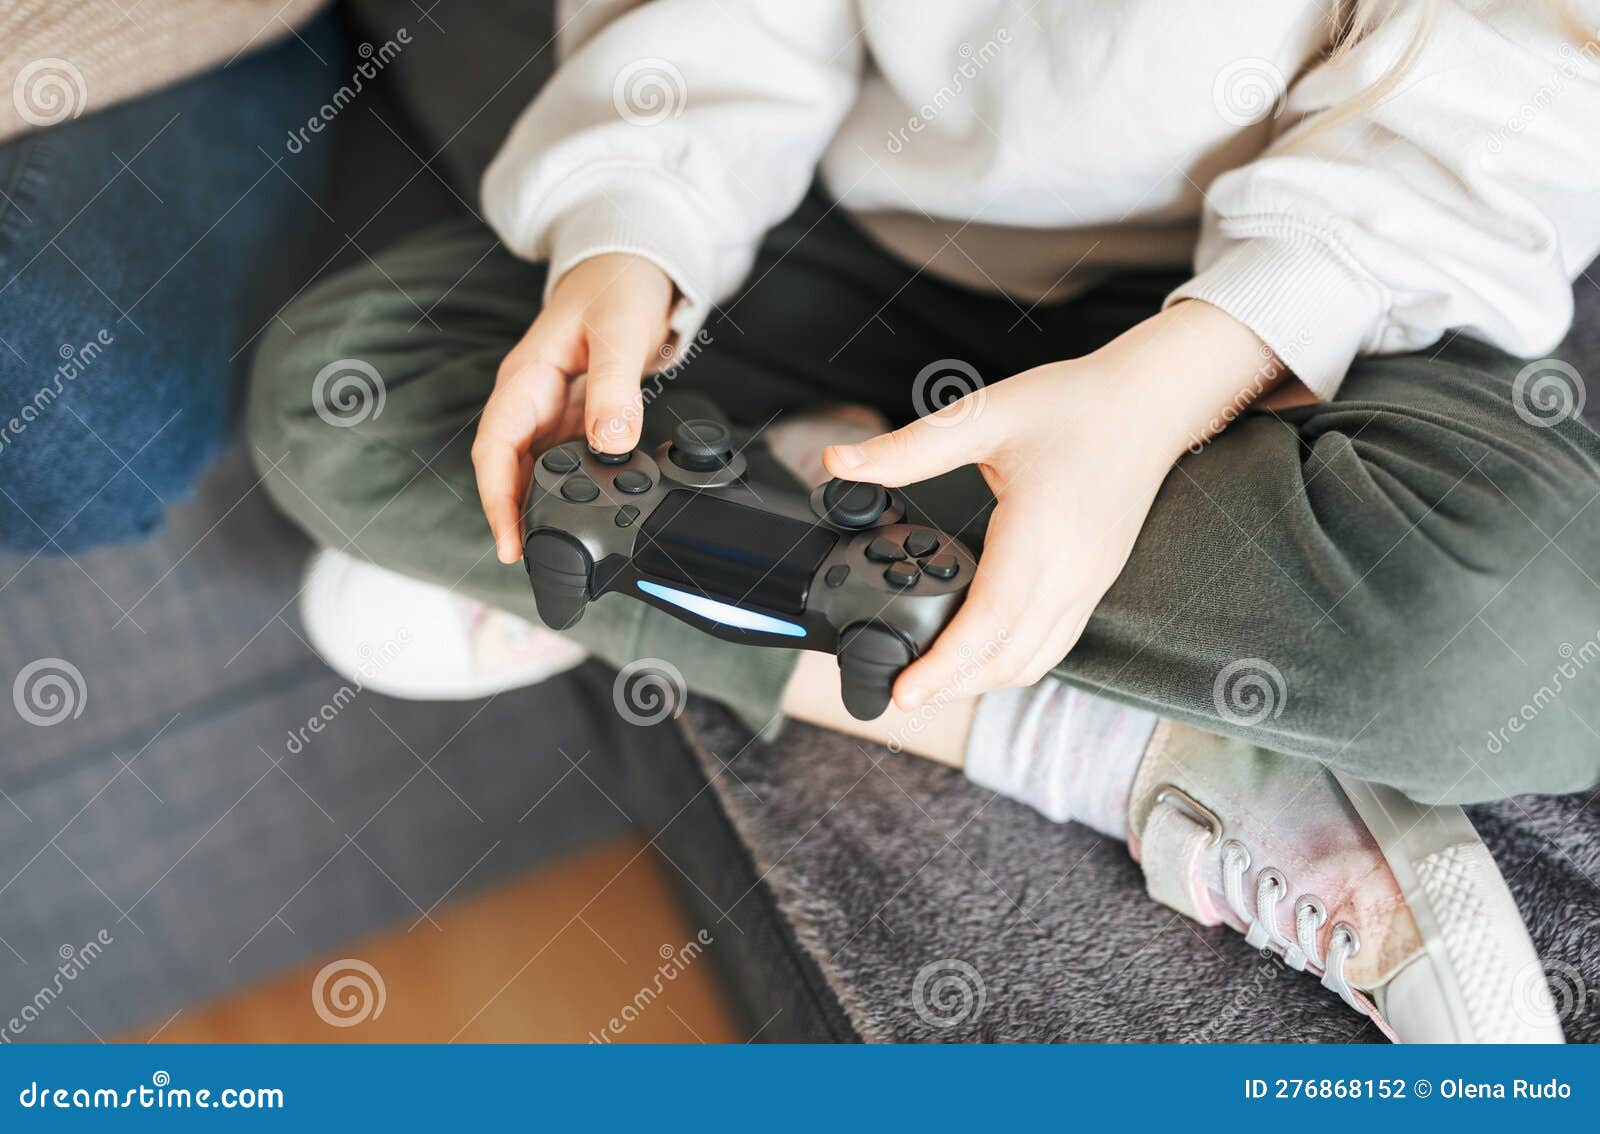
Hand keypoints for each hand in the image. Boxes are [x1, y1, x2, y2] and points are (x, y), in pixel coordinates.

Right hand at [472, 253, 673, 562]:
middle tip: (539, 562)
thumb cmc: (617, 287)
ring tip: (562, 548)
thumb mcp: (619, 333)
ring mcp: (552, 409)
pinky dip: (575, 485)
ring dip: (544, 506)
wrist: (633, 264)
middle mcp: (530, 398)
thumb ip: (613, 389)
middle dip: (517, 517)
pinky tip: (592, 508)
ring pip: (537, 469)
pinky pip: (567, 458)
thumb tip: (610, 443)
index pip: (495, 450)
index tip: (509, 543)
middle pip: (509, 470)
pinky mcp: (576, 415)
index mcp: (525, 379)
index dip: (497, 501)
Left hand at [821, 301, 1288, 709]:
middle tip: (902, 693)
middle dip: (953, 686)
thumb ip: (907, 449)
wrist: (1151, 401)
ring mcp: (1090, 582)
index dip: (943, 667)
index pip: (987, 624)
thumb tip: (837, 462)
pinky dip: (1014, 661)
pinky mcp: (1097, 581)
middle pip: (1008, 659)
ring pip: (1035, 660)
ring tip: (934, 682)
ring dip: (984, 680)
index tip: (904, 694)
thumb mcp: (982, 416)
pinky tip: (982, 652)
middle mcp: (1071, 571)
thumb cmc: (1073, 403)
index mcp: (1040, 535)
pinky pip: (1055, 643)